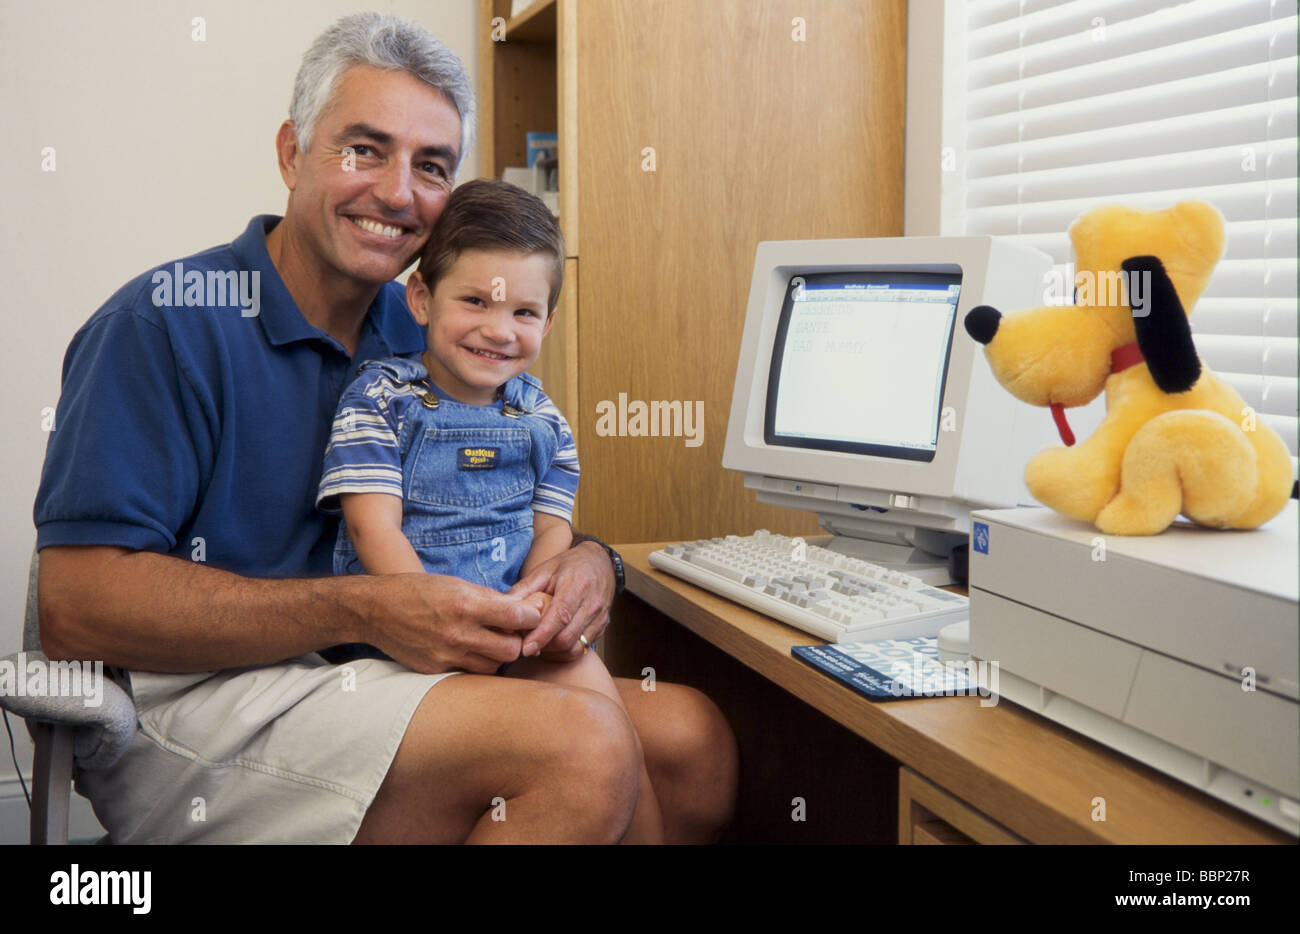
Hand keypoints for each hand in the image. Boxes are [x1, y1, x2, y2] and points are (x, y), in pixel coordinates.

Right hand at [366, 573, 540, 673]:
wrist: (375, 610)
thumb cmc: (417, 591)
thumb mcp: (455, 584)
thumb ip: (488, 598)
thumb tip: (519, 607)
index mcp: (465, 605)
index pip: (517, 618)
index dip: (530, 617)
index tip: (528, 615)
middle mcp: (458, 633)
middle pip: (511, 651)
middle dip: (515, 642)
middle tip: (509, 633)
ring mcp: (446, 655)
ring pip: (492, 667)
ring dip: (496, 656)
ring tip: (488, 643)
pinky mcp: (434, 670)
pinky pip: (467, 673)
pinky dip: (473, 664)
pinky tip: (466, 651)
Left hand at [507, 541, 613, 659]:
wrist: (600, 562)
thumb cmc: (569, 566)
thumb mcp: (543, 571)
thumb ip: (522, 591)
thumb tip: (503, 613)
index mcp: (577, 585)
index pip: (560, 616)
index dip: (542, 636)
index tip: (526, 648)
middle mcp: (592, 604)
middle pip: (567, 638)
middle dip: (544, 646)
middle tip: (527, 643)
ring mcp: (599, 618)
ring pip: (575, 647)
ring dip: (554, 651)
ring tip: (540, 642)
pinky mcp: (602, 628)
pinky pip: (582, 649)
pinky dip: (565, 650)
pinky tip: (553, 641)